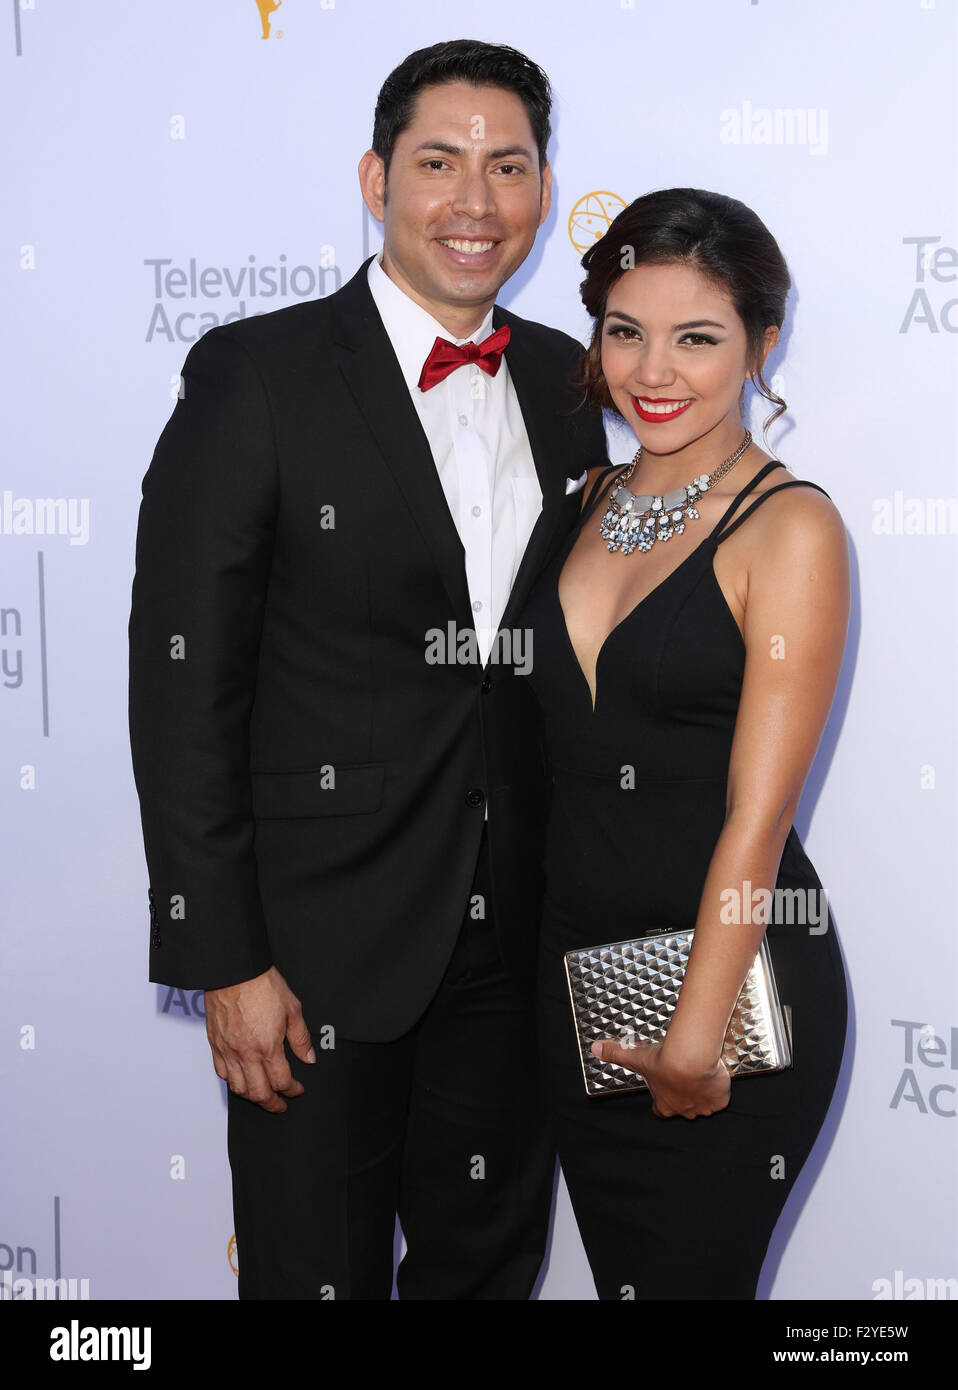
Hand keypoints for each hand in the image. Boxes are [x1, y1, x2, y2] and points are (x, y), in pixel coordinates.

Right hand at [205, 966, 314, 1112]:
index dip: (292, 1090)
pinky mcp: (215, 1044)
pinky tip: (241, 1079)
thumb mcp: (293, 1009)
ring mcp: (228, 1051)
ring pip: (238, 1088)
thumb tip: (309, 1058)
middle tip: (280, 1104)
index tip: (297, 1090)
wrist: (234, 971)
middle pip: (259, 1093)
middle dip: (272, 1103)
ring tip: (262, 1095)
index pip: (282, 1081)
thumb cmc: (263, 985)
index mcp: (268, 1046)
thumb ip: (301, 1038)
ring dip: (252, 1097)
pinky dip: (232, 1081)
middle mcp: (246, 1054)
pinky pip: (221, 1073)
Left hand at [591, 1037, 730, 1118]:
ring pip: (702, 1104)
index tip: (664, 1085)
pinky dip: (718, 1089)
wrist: (691, 1057)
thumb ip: (615, 1053)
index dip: (661, 1097)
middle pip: (682, 1107)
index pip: (660, 1108)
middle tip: (683, 1074)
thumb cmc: (664, 1060)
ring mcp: (703, 1107)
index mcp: (664, 1105)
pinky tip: (713, 1074)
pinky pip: (719, 1098)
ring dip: (700, 1092)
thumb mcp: (635, 1056)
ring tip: (699, 1072)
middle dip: (683, 1093)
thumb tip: (596, 1049)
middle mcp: (683, 1110)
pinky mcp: (719, 1100)